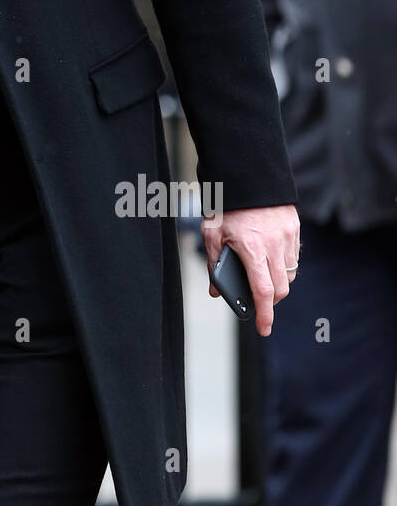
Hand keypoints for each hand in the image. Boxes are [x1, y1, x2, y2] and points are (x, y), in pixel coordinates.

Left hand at [202, 204, 299, 336]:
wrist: (247, 176)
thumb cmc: (226, 206)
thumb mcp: (212, 233)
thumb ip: (214, 264)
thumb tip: (216, 291)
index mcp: (252, 248)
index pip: (263, 291)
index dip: (264, 314)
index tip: (263, 329)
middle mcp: (275, 245)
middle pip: (280, 288)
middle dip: (269, 301)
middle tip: (257, 302)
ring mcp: (288, 237)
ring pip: (289, 275)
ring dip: (277, 283)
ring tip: (261, 278)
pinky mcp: (295, 229)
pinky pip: (293, 258)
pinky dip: (283, 266)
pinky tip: (269, 260)